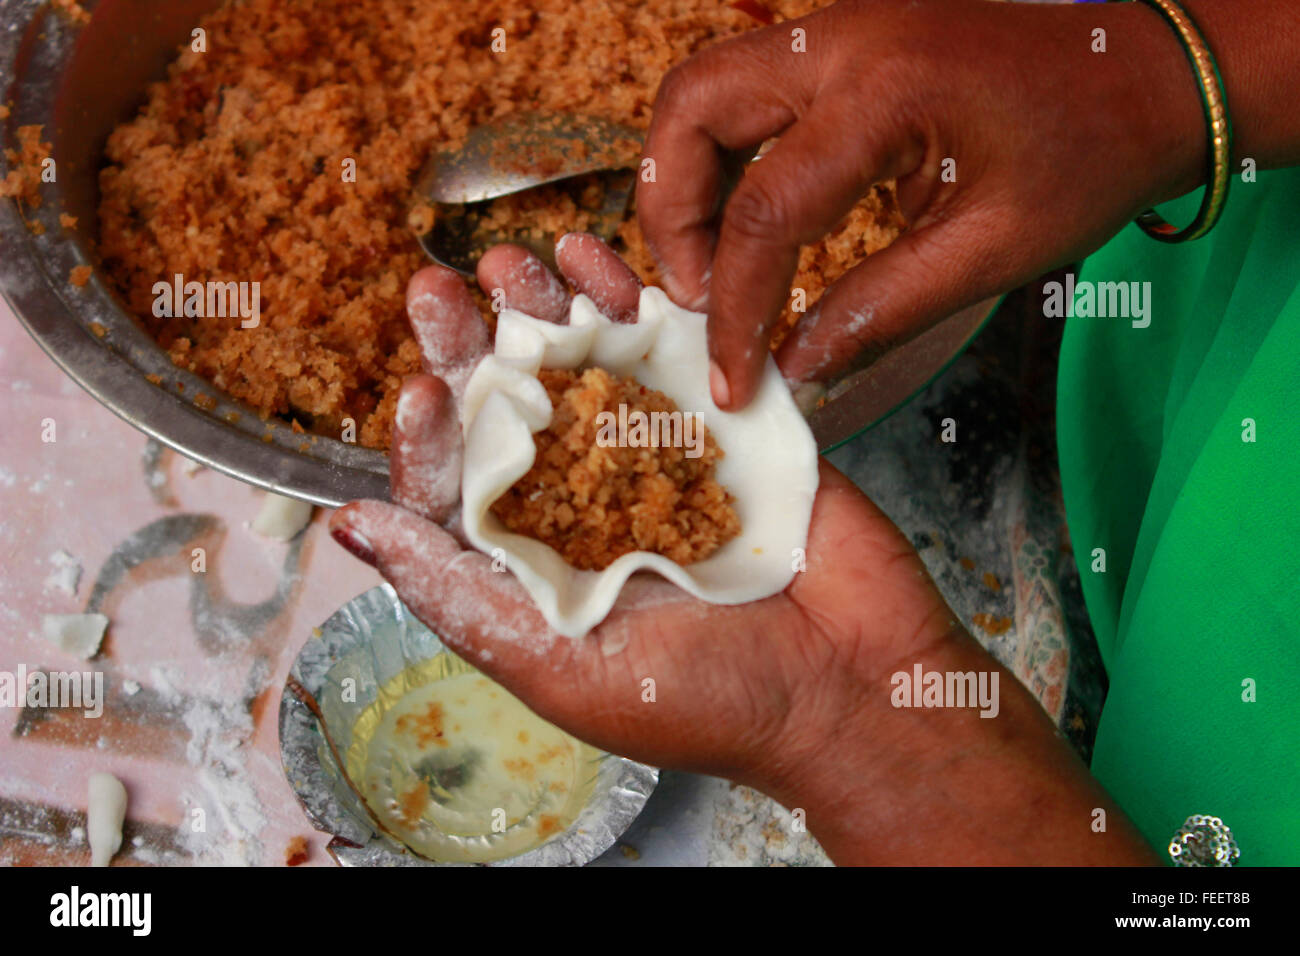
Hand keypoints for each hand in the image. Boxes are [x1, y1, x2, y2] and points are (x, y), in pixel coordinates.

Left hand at [330, 235, 1158, 862]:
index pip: (463, 485)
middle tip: (442, 288)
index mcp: (538, 563)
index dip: (434, 435)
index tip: (423, 392)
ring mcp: (657, 453)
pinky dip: (638, 302)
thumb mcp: (565, 668)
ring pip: (586, 364)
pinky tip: (601, 265)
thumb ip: (461, 595)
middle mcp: (588, 500)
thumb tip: (352, 528)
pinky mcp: (726, 420)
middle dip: (474, 346)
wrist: (856, 690)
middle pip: (514, 409)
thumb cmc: (711, 706)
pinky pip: (672, 350)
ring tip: (515, 264)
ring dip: (547, 308)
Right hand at [636, 0, 1206, 408]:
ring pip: (702, 91)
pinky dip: (722, 157)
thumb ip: (879, 311)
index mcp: (887, 92)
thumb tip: (791, 368)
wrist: (1143, 74)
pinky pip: (743, 91)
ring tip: (711, 265)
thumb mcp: (990, 252)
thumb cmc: (1086, 158)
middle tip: (696, 296)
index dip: (735, 308)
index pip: (764, 209)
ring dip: (685, 180)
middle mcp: (842, 41)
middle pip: (690, 110)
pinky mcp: (840, 43)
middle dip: (671, 214)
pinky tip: (746, 220)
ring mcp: (836, 30)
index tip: (731, 377)